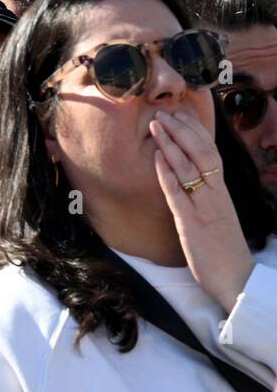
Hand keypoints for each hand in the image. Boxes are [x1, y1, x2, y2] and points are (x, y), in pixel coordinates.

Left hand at [150, 109, 253, 310]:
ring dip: (171, 145)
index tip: (181, 113)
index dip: (196, 132)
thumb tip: (191, 177)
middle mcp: (216, 195)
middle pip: (203, 154)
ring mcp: (204, 208)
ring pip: (190, 169)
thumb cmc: (223, 248)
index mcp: (222, 192)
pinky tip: (157, 158)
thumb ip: (207, 196)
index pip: (212, 153)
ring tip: (156, 126)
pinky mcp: (192, 225)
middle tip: (163, 112)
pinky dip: (167, 174)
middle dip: (182, 131)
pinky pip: (179, 195)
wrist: (236, 279)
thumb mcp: (216, 215)